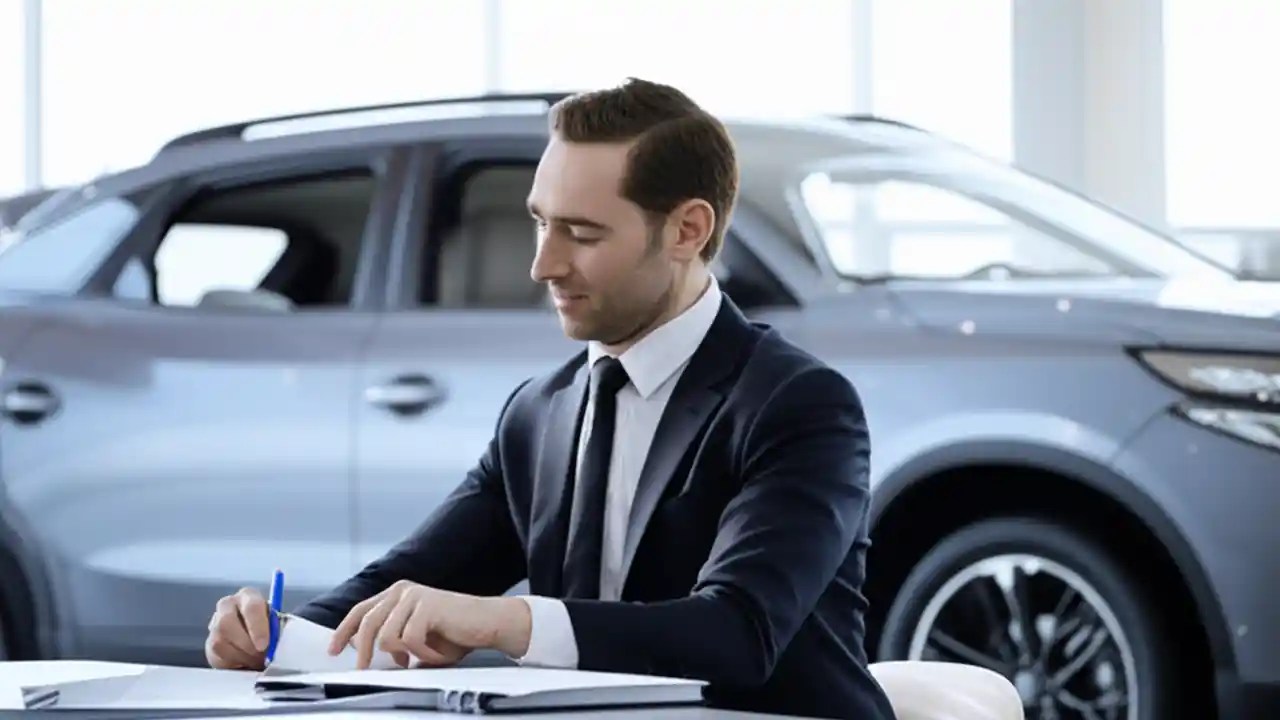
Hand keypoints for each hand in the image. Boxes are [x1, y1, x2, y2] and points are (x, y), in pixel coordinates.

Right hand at [205, 587, 270, 669]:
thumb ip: (276, 631)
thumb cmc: (271, 630)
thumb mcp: (278, 626)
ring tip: (255, 660)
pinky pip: (215, 656)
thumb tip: (275, 643)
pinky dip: (232, 663)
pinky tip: (244, 663)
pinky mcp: (209, 643)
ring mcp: (215, 624)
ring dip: (240, 656)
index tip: (264, 645)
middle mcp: (227, 605)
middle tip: (259, 657)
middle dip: (245, 644)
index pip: (251, 607)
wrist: (257, 639)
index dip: (257, 627)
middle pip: (226, 623)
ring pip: (219, 642)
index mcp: (249, 596)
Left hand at [329, 580, 530, 668]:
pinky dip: (423, 655)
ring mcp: (415, 596)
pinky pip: (410, 641)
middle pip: (367, 624)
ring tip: (423, 658)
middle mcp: (402, 591)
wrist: (489, 624)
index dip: (344, 631)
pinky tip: (437, 654)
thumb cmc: (454, 634)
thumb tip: (365, 659)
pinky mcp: (428, 605)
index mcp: (397, 594)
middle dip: (362, 652)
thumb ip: (393, 643)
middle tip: (365, 670)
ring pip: (387, 636)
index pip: (361, 611)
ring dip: (404, 655)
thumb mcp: (416, 639)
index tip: (333, 651)